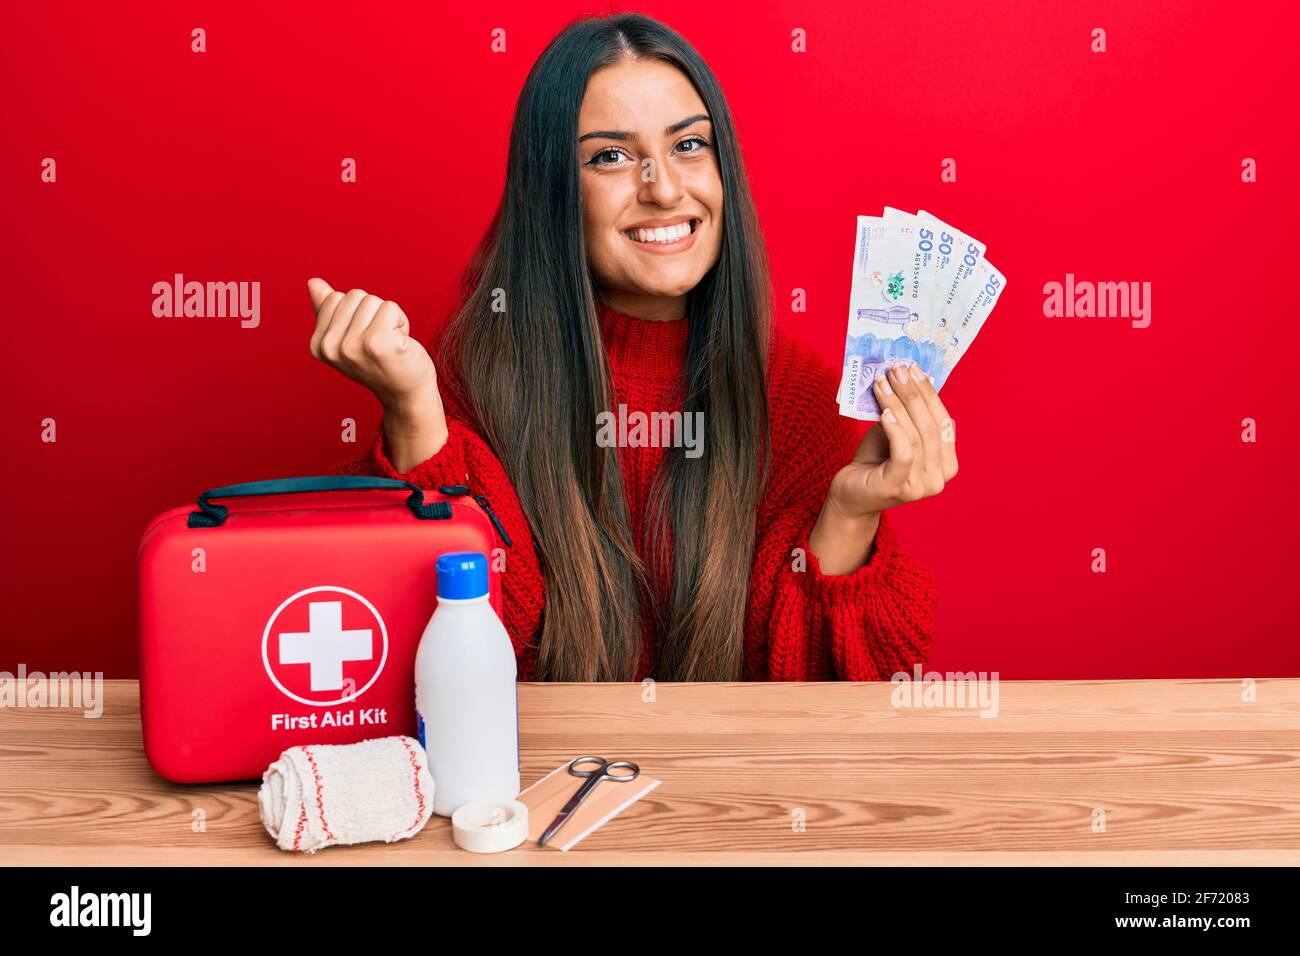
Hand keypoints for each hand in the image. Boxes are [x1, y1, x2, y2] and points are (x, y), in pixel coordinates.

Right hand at [306, 278, 443, 422]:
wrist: (407, 391)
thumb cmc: (381, 361)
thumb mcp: (348, 336)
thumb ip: (329, 310)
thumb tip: (313, 282)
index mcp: (318, 345)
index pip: (335, 298)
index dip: (357, 311)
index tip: (364, 337)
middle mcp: (331, 348)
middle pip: (354, 296)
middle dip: (373, 313)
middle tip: (381, 340)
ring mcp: (352, 346)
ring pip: (373, 300)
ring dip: (389, 318)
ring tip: (390, 342)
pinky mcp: (377, 343)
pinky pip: (390, 307)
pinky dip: (401, 321)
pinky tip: (400, 344)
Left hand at [827, 361, 957, 520]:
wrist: (851, 493)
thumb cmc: (875, 461)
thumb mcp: (895, 432)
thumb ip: (907, 414)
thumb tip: (909, 377)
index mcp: (947, 464)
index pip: (944, 421)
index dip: (930, 393)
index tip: (914, 368)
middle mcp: (939, 478)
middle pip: (930, 427)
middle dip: (913, 393)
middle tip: (897, 369)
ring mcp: (920, 487)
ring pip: (915, 436)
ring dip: (897, 404)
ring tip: (882, 382)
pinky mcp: (897, 488)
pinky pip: (903, 452)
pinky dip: (895, 428)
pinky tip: (883, 411)